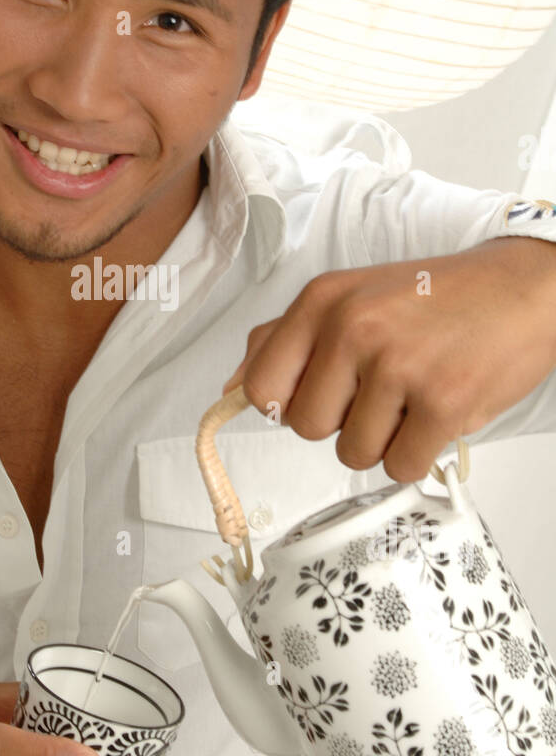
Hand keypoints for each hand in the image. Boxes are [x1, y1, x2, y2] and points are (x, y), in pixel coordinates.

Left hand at [222, 237, 555, 483]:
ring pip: (353, 454)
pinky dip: (418, 454)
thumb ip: (285, 338)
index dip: (287, 405)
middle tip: (380, 391)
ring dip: (384, 440)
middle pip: (307, 428)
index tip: (321, 396)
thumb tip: (233, 388)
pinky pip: (401, 467)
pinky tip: (437, 413)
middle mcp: (353, 327)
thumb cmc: (437, 298)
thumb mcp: (352, 296)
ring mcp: (398, 365)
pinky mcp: (442, 402)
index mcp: (322, 300)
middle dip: (341, 423)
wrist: (523, 288)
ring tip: (413, 397)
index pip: (261, 387)